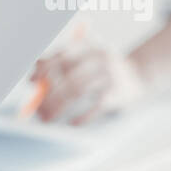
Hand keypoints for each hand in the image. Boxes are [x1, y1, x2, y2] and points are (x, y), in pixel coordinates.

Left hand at [31, 41, 146, 124]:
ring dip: (58, 106)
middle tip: (37, 109)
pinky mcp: (118, 93)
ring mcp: (109, 75)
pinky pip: (96, 106)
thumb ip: (61, 60)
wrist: (139, 73)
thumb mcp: (86, 55)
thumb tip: (33, 74)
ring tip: (47, 118)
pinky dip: (82, 116)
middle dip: (48, 94)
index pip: (61, 55)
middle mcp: (98, 57)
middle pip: (66, 76)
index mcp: (88, 46)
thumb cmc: (102, 66)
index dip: (43, 68)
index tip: (31, 81)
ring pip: (77, 91)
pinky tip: (72, 124)